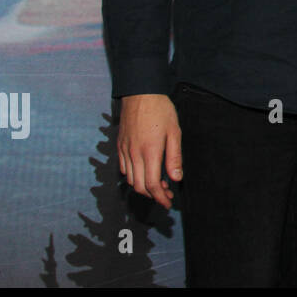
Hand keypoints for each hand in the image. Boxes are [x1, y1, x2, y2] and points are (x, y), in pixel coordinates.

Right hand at [119, 93, 182, 208]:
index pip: (152, 185)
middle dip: (153, 196)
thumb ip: (174, 157)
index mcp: (150, 152)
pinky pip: (124, 168)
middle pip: (140, 186)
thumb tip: (176, 179)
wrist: (140, 93)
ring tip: (159, 183)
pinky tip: (145, 171)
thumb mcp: (174, 132)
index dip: (161, 198)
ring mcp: (125, 150)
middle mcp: (134, 154)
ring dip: (143, 187)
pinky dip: (133, 176)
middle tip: (166, 194)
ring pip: (130, 180)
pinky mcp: (120, 146)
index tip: (168, 203)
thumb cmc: (161, 110)